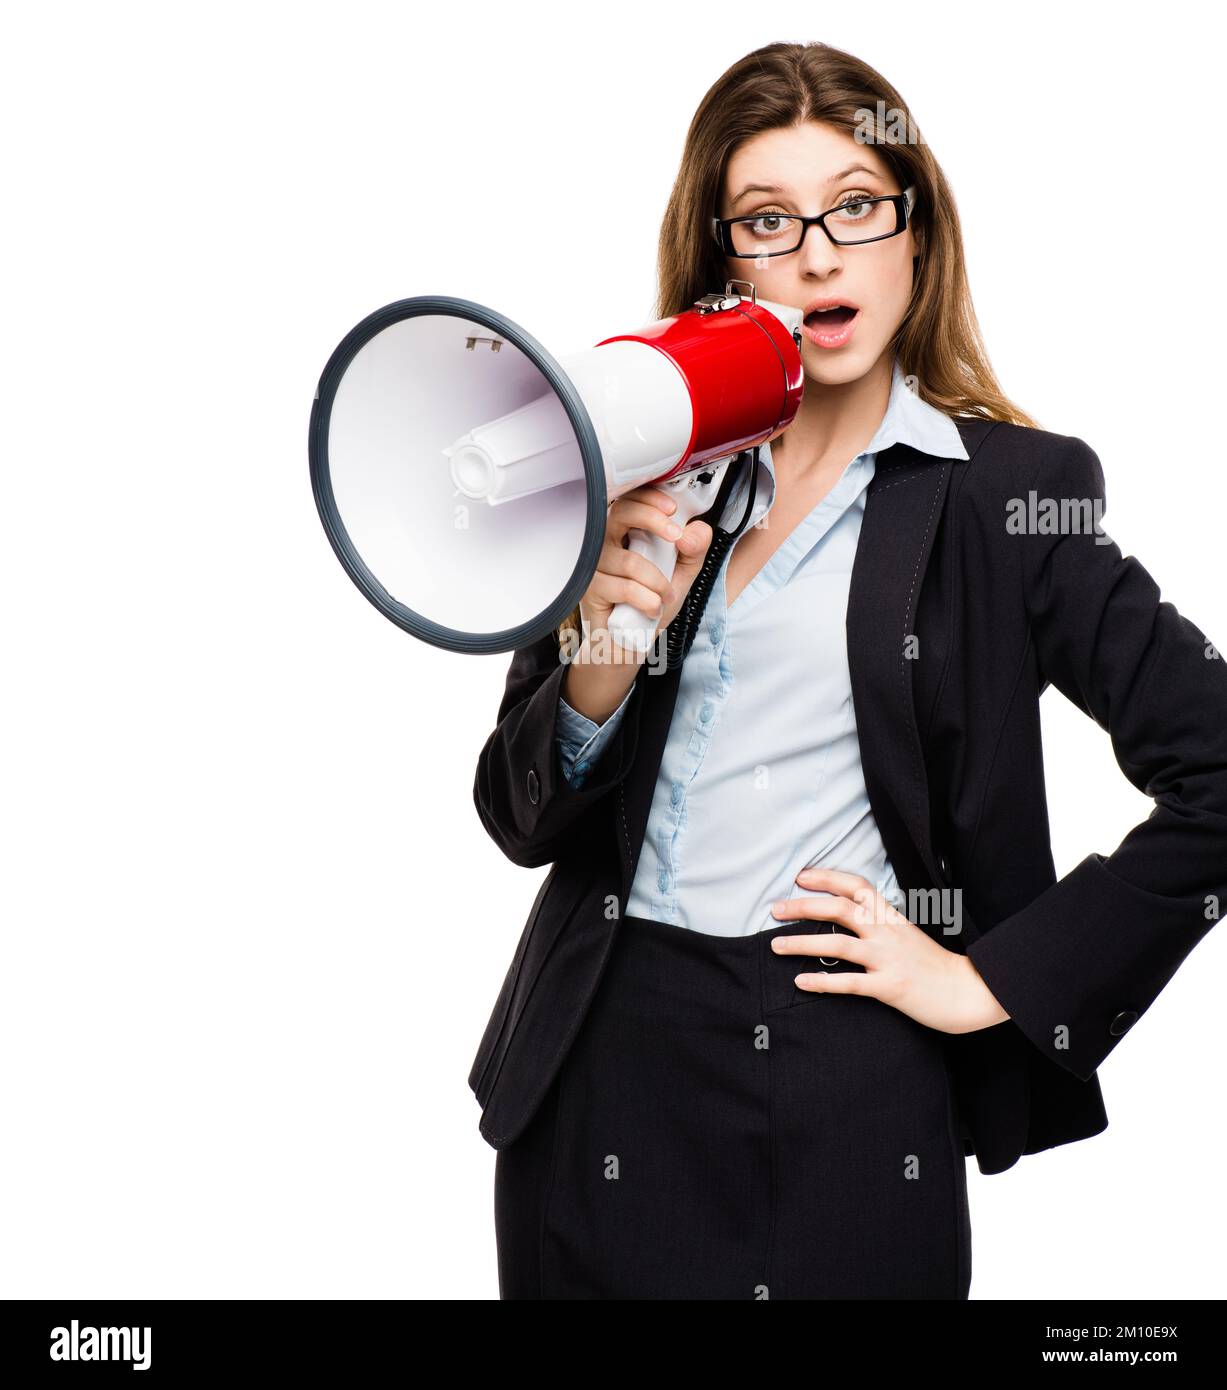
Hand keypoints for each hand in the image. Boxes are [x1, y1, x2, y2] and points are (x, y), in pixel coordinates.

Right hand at [578, 483, 713, 639]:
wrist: (629, 642)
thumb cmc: (649, 603)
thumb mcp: (682, 573)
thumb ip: (694, 550)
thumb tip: (693, 533)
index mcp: (625, 531)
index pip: (631, 499)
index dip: (649, 497)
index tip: (672, 509)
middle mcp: (604, 542)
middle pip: (621, 513)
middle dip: (653, 521)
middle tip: (676, 538)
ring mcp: (593, 564)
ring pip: (631, 561)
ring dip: (658, 582)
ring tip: (665, 597)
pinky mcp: (587, 588)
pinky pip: (624, 588)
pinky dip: (647, 601)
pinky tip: (651, 609)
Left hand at [769, 867, 1009, 1034]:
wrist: (968, 991)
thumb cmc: (934, 964)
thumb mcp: (908, 934)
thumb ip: (882, 923)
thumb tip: (851, 916)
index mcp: (892, 917)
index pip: (857, 886)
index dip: (827, 878)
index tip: (801, 877)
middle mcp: (887, 933)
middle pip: (840, 908)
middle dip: (803, 906)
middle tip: (776, 908)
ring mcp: (888, 959)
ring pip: (838, 943)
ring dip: (802, 943)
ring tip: (776, 945)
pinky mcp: (889, 987)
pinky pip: (849, 983)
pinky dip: (822, 981)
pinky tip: (801, 981)